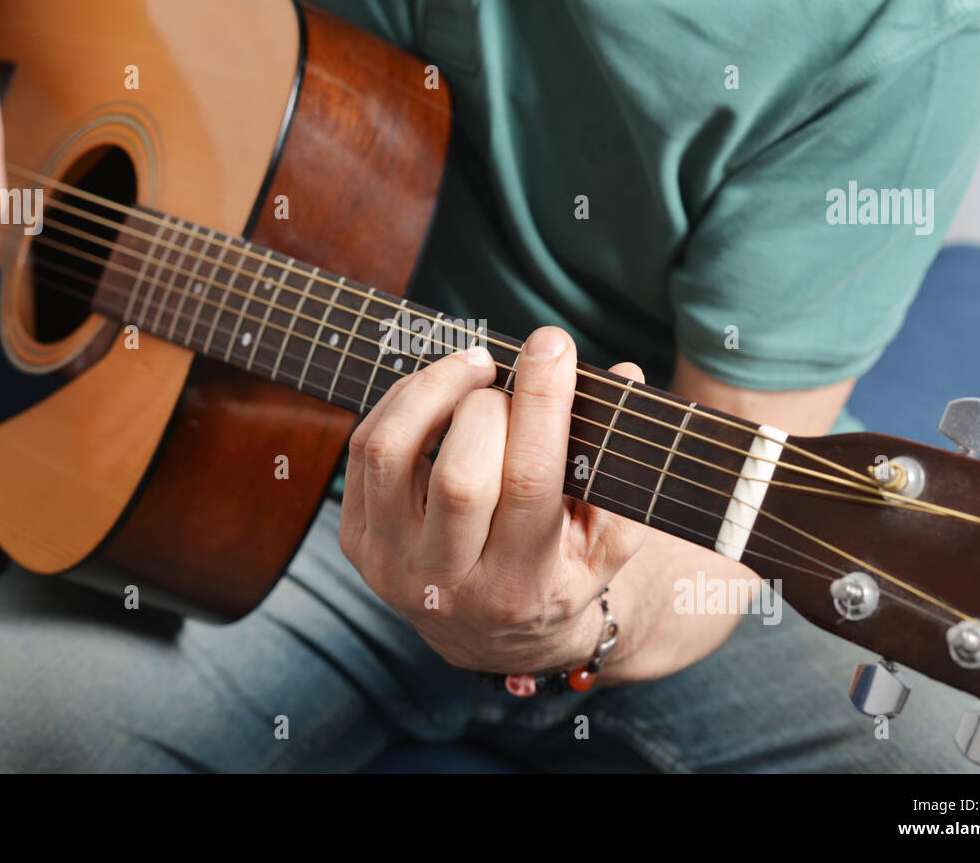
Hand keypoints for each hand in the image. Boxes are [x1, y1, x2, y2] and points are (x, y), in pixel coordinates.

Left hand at [341, 327, 662, 675]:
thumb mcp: (606, 543)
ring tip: (473, 367)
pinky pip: (363, 449)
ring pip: (391, 453)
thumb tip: (624, 374)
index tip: (554, 345)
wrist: (488, 635)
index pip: (531, 481)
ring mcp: (391, 563)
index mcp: (520, 584)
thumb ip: (622, 469)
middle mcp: (447, 582)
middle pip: (459, 474)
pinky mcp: (355, 540)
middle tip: (510, 379)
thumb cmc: (557, 571)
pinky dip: (401, 403)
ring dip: (433, 390)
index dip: (543, 404)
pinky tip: (438, 391)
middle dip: (489, 405)